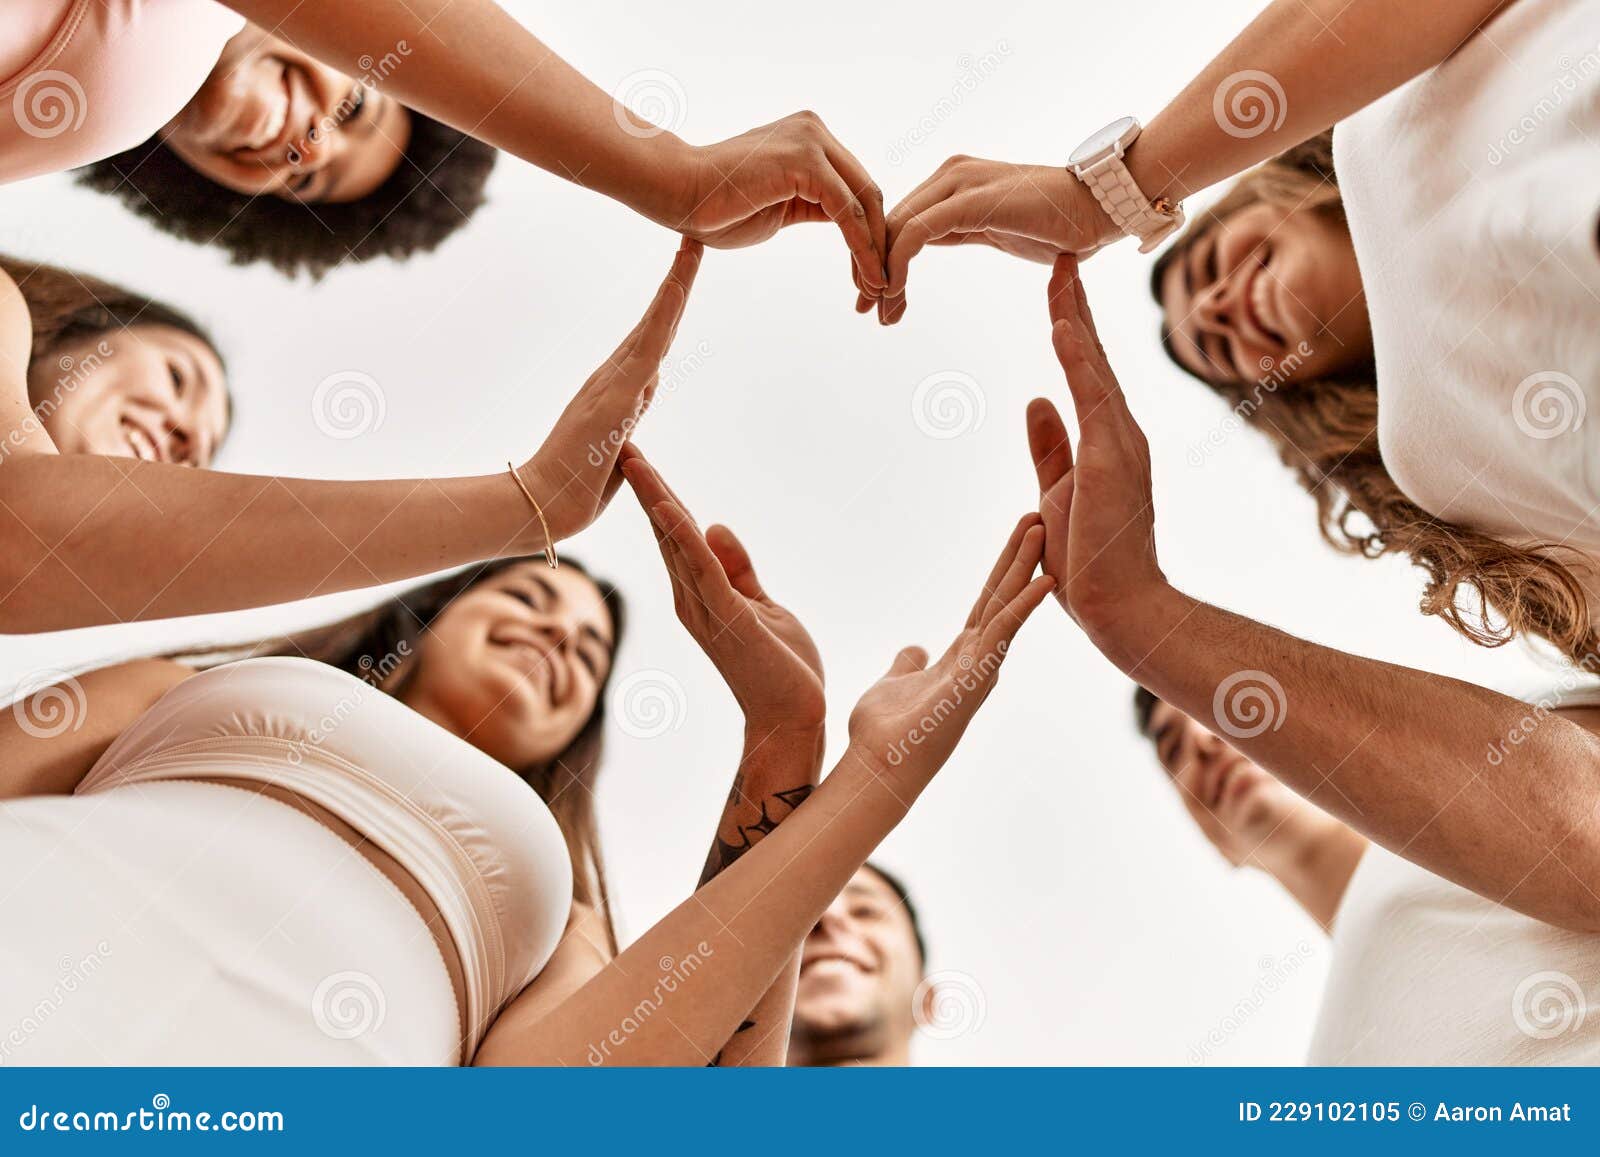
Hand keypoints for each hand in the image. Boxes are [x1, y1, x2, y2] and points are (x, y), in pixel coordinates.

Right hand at [518, 240, 700, 545]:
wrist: (543, 504)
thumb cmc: (575, 490)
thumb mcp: (612, 459)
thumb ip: (621, 441)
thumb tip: (625, 438)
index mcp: (617, 392)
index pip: (651, 344)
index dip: (668, 312)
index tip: (683, 281)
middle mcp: (614, 377)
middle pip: (656, 323)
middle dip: (676, 282)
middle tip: (693, 242)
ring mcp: (615, 382)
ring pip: (655, 325)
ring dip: (675, 285)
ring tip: (693, 247)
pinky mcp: (617, 394)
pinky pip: (649, 345)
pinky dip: (664, 313)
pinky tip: (677, 284)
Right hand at [621, 446, 825, 732]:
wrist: (791, 717)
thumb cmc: (780, 667)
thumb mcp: (761, 605)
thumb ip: (737, 568)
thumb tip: (714, 526)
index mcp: (699, 594)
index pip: (675, 536)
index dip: (658, 496)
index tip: (638, 460)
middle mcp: (692, 599)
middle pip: (665, 533)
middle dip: (646, 488)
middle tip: (622, 446)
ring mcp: (706, 609)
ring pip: (676, 544)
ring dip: (656, 501)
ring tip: (635, 463)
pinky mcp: (728, 618)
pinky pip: (702, 569)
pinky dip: (684, 537)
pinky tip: (667, 508)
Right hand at [667, 112, 887, 309]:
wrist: (678, 194)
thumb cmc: (717, 208)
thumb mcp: (782, 206)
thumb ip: (816, 205)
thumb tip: (847, 222)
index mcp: (810, 139)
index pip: (855, 186)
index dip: (869, 232)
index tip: (871, 274)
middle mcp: (815, 131)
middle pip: (866, 192)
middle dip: (878, 243)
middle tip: (881, 288)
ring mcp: (811, 141)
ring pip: (863, 201)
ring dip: (874, 250)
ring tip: (876, 290)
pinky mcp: (806, 161)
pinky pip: (846, 211)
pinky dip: (861, 247)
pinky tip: (866, 275)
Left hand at [845, 515, 1054, 793]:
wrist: (878, 766)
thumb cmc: (885, 732)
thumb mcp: (894, 682)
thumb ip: (908, 663)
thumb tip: (914, 648)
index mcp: (961, 658)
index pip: (987, 602)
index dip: (1003, 569)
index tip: (1020, 534)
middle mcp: (978, 661)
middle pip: (1002, 598)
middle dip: (1019, 557)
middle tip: (1040, 516)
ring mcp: (981, 671)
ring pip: (1008, 609)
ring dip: (1025, 570)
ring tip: (1041, 531)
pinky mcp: (975, 682)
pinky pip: (1001, 635)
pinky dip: (1021, 608)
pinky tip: (1040, 584)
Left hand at [880, 156, 1113, 323]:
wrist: (1101, 209)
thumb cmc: (1058, 224)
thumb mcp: (994, 229)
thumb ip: (958, 229)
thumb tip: (926, 243)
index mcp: (953, 180)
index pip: (900, 218)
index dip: (880, 258)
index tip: (874, 298)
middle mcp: (951, 174)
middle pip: (890, 222)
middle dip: (872, 270)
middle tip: (866, 311)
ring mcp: (960, 182)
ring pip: (896, 228)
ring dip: (882, 274)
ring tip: (882, 313)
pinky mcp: (971, 199)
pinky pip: (916, 233)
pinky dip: (898, 265)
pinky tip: (895, 293)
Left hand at [1028, 255, 1164, 645]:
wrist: (1119, 606)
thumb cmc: (1090, 559)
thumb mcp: (1058, 491)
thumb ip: (1049, 446)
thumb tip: (1035, 400)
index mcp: (1106, 438)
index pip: (1085, 370)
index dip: (1070, 325)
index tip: (1056, 285)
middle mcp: (1120, 431)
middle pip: (1092, 356)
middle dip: (1074, 305)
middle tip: (1059, 255)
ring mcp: (1120, 443)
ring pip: (1093, 366)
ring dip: (1074, 317)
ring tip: (1058, 271)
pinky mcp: (1110, 459)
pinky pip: (1090, 398)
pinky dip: (1076, 359)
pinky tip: (1061, 324)